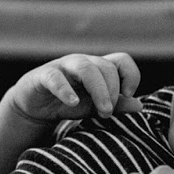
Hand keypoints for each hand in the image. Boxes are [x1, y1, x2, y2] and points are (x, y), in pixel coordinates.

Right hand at [8, 53, 142, 123]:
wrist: (34, 107)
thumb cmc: (68, 104)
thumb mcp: (94, 107)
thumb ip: (116, 105)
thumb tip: (140, 105)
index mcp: (98, 68)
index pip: (122, 61)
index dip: (130, 75)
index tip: (129, 94)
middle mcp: (83, 63)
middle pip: (105, 66)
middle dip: (112, 91)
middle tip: (108, 112)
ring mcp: (63, 67)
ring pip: (85, 68)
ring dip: (98, 90)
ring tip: (102, 111)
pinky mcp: (43, 76)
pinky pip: (56, 78)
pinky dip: (65, 90)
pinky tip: (73, 103)